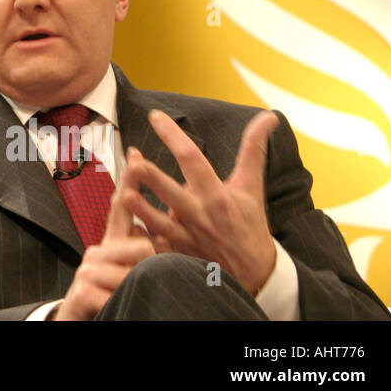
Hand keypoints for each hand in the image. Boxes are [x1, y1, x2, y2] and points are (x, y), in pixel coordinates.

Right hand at [53, 157, 155, 319]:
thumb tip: (158, 231)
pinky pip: (120, 291)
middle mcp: (98, 251)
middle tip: (149, 276)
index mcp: (113, 244)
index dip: (130, 180)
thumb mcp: (129, 270)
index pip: (121, 206)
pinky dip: (128, 301)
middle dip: (153, 263)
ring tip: (138, 294)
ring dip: (142, 286)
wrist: (78, 324)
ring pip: (134, 270)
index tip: (136, 154)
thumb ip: (142, 249)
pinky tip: (120, 304)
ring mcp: (88, 270)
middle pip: (140, 243)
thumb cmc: (110, 296)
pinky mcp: (83, 291)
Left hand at [118, 109, 278, 296]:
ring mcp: (185, 236)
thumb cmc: (250, 223)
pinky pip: (153, 247)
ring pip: (157, 222)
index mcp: (216, 194)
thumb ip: (253, 149)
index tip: (155, 116)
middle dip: (151, 177)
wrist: (254, 274)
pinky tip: (122, 225)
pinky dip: (138, 237)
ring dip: (139, 208)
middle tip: (134, 160)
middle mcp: (199, 214)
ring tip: (122, 193)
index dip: (173, 137)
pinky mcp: (176, 254)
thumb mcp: (251, 186)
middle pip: (172, 193)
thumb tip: (269, 116)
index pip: (192, 159)